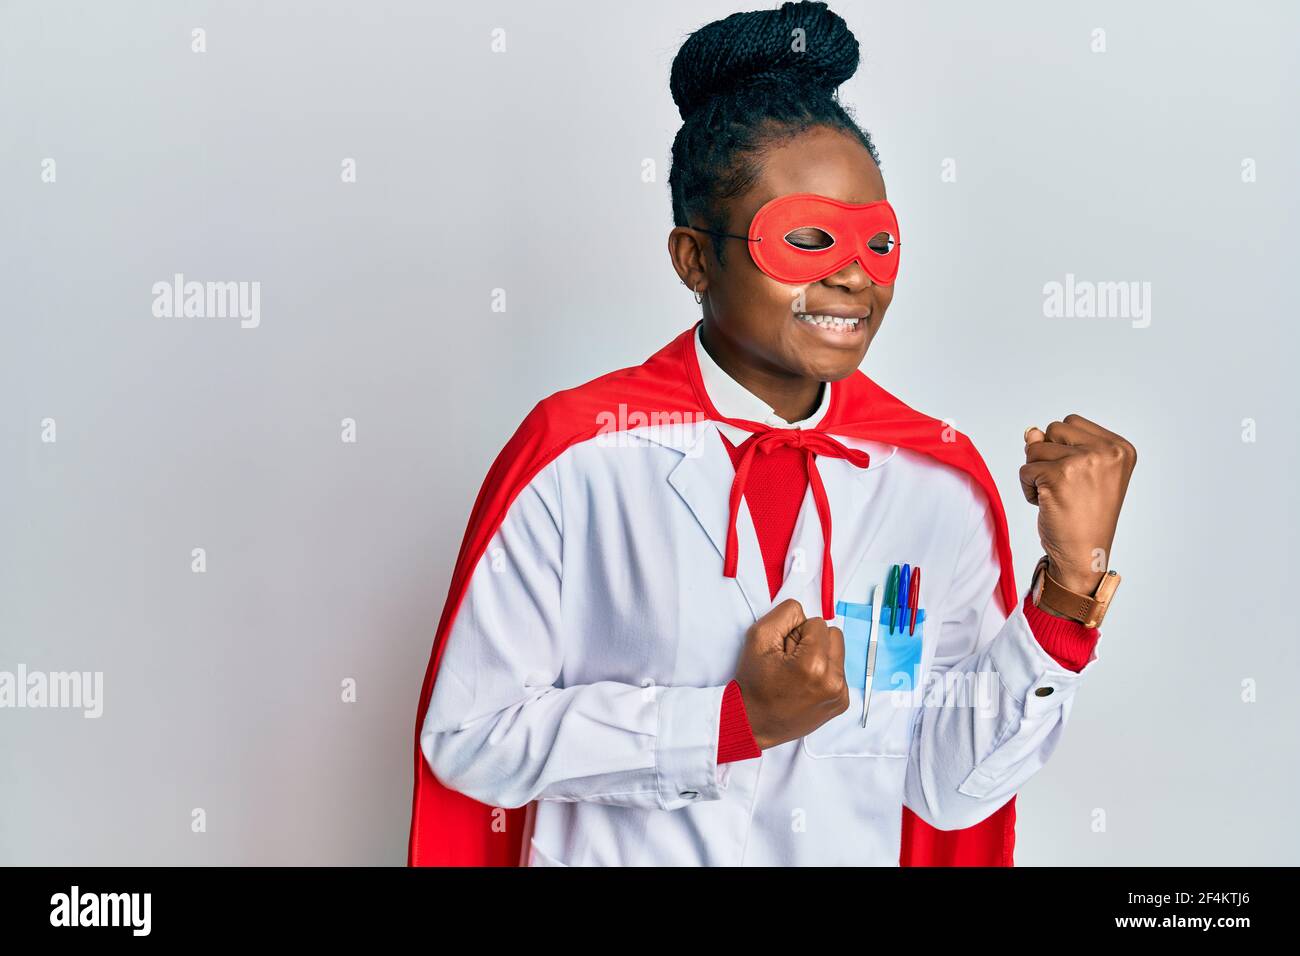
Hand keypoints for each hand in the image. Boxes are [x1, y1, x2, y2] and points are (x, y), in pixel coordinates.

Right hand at [732, 598, 848, 750]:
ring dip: (820, 656)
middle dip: (813, 642)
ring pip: (838, 653)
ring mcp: (840, 695)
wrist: (754, 722)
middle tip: (791, 660)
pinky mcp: (841, 703)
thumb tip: (805, 614)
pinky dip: (823, 673)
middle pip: (834, 635)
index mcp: (814, 665)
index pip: (818, 623)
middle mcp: (833, 682)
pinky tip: (805, 685)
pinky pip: (838, 672)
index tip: (784, 652)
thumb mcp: (758, 637)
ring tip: (798, 674)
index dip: (797, 633)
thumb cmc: (755, 683)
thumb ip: (785, 614)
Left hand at [1020, 414, 1136, 594]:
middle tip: (1066, 487)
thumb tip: (1030, 431)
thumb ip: (1055, 445)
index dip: (1063, 449)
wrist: (1084, 554)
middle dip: (1048, 456)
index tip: (1080, 478)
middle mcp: (1107, 451)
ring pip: (1035, 448)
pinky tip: (1048, 504)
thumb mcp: (1077, 472)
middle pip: (1053, 429)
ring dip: (1037, 472)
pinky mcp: (1059, 476)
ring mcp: (1083, 462)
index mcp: (1120, 448)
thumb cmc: (1082, 515)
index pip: (1071, 423)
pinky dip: (1028, 488)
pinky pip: (1025, 470)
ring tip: (1058, 496)